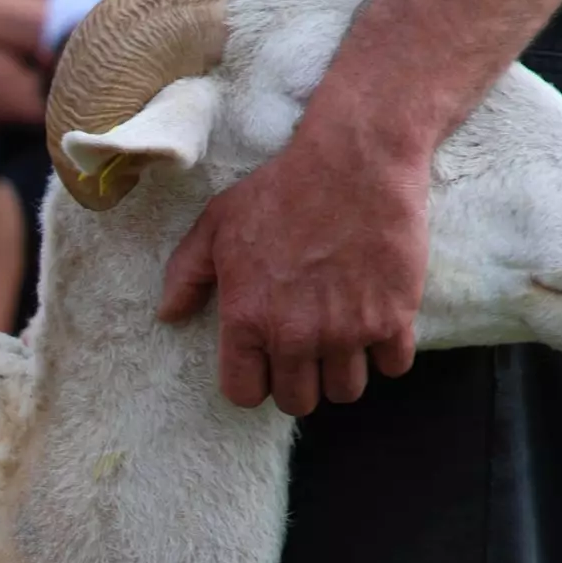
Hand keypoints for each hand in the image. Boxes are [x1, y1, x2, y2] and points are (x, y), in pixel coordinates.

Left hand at [159, 113, 428, 415]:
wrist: (356, 161)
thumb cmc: (282, 189)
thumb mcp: (217, 224)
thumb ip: (187, 274)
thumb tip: (168, 315)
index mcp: (248, 319)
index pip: (245, 393)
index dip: (253, 381)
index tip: (264, 363)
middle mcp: (295, 335)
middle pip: (297, 401)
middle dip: (298, 381)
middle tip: (305, 351)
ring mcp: (347, 331)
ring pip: (345, 392)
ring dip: (342, 371)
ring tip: (340, 340)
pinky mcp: (393, 318)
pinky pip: (392, 366)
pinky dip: (387, 352)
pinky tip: (377, 325)